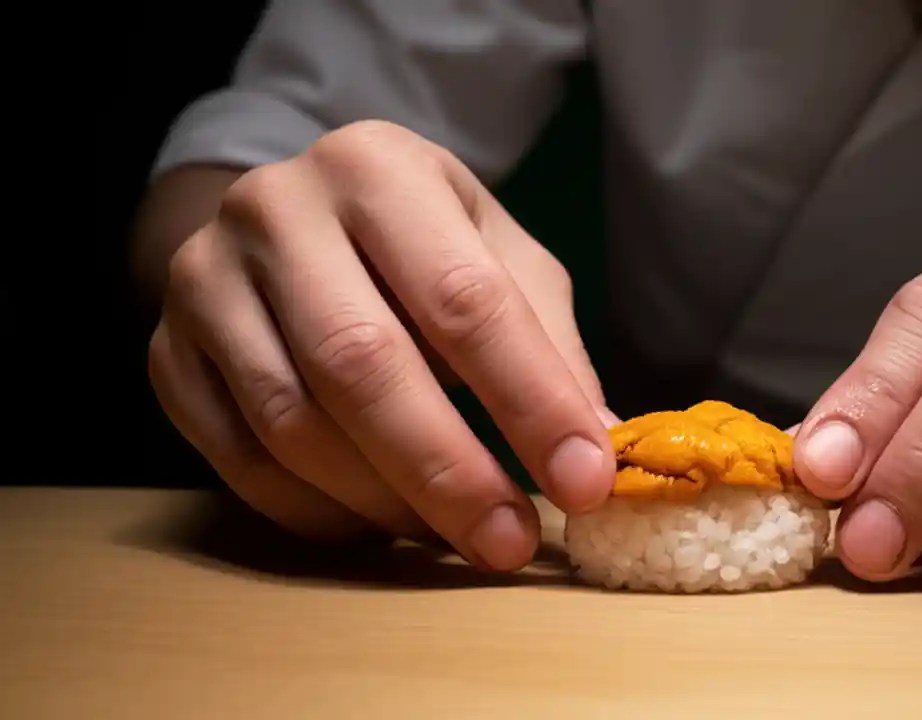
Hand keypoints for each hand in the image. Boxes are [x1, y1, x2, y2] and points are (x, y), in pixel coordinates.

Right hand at [147, 120, 615, 569]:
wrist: (291, 222)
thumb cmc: (419, 244)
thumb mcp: (500, 260)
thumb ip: (549, 345)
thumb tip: (600, 449)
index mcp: (378, 168)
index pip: (463, 298)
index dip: (530, 400)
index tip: (583, 481)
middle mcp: (276, 209)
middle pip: (363, 363)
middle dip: (449, 471)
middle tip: (509, 541)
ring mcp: (205, 280)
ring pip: (292, 422)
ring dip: (384, 500)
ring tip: (453, 533)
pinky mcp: (166, 352)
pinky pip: (237, 459)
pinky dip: (316, 511)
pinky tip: (378, 522)